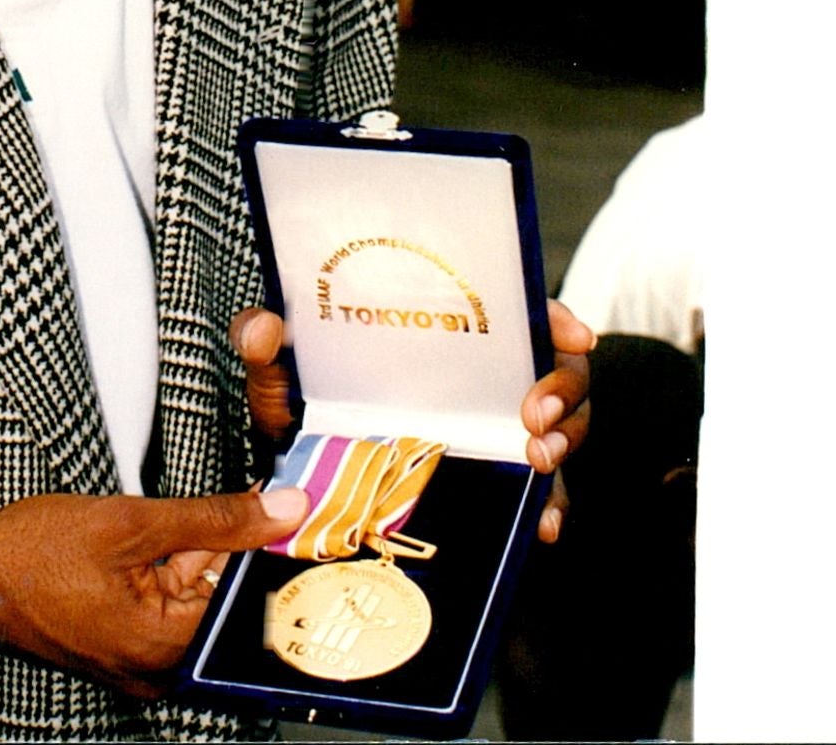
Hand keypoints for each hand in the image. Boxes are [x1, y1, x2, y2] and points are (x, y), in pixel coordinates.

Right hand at [0, 485, 308, 699]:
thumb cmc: (32, 552)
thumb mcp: (131, 521)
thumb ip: (216, 518)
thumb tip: (283, 510)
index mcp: (166, 647)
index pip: (246, 598)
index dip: (256, 548)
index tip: (269, 511)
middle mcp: (158, 671)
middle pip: (222, 603)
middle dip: (215, 552)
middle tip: (177, 520)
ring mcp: (139, 666)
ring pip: (195, 602)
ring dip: (188, 560)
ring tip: (147, 535)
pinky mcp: (124, 651)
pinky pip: (167, 611)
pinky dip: (164, 575)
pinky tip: (137, 551)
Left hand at [231, 299, 596, 542]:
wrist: (308, 482)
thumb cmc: (304, 410)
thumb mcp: (280, 377)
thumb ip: (263, 349)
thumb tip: (264, 327)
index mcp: (443, 336)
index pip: (514, 312)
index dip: (552, 316)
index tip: (572, 334)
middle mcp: (479, 379)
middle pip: (555, 370)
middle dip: (564, 389)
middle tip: (534, 414)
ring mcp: (493, 432)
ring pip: (563, 428)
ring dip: (565, 442)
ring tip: (537, 460)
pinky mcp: (494, 483)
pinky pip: (544, 493)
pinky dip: (551, 507)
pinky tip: (543, 523)